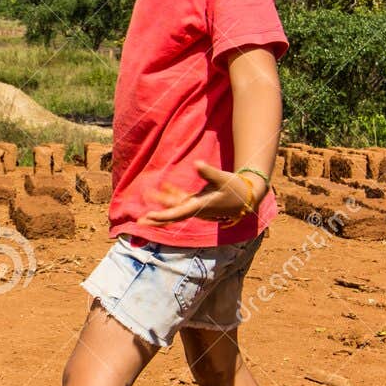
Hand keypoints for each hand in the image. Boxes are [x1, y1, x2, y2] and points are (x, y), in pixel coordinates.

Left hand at [143, 160, 264, 225]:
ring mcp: (196, 206)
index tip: (148, 217)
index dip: (161, 216)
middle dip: (156, 218)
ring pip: (175, 208)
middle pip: (172, 216)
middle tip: (139, 221)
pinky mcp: (199, 202)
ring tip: (147, 196)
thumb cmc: (234, 189)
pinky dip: (173, 195)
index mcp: (199, 207)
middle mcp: (195, 209)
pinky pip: (182, 200)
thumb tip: (197, 164)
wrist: (246, 197)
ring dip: (162, 203)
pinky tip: (164, 187)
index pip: (176, 214)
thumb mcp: (222, 179)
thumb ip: (209, 172)